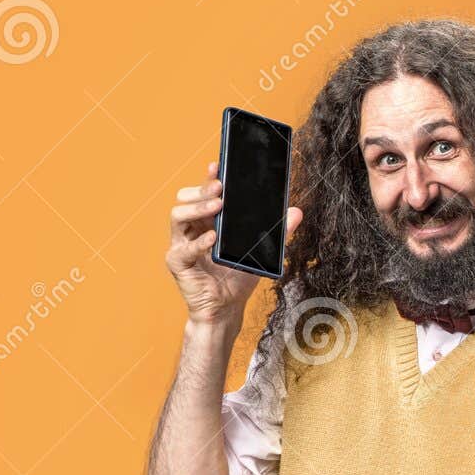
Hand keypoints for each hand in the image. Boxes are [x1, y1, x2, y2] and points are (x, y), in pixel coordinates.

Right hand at [165, 160, 301, 325]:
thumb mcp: (262, 252)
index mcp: (207, 221)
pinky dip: (199, 242)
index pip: (204, 193)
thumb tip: (296, 211)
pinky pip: (184, 248)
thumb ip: (278, 233)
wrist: (226, 309)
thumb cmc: (238, 279)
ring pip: (177, 215)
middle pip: (185, 198)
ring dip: (197, 207)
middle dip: (202, 190)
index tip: (218, 165)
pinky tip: (213, 238)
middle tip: (221, 187)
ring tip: (218, 205)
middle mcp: (190, 229)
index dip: (208, 178)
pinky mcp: (177, 263)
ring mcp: (181, 244)